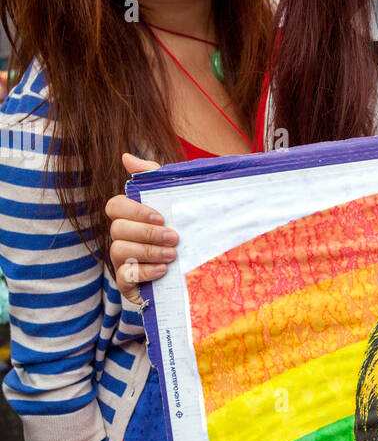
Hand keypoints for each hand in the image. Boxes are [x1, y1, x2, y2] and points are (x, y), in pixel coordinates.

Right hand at [105, 154, 177, 304]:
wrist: (199, 268)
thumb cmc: (181, 229)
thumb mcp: (173, 200)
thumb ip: (152, 177)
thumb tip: (126, 157)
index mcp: (129, 216)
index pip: (115, 206)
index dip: (135, 211)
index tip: (161, 217)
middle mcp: (121, 237)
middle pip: (117, 229)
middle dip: (147, 234)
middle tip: (174, 238)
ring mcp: (121, 261)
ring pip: (119, 251)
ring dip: (147, 251)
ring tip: (172, 255)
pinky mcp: (127, 283)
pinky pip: (124, 277)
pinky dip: (143, 272)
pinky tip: (162, 270)